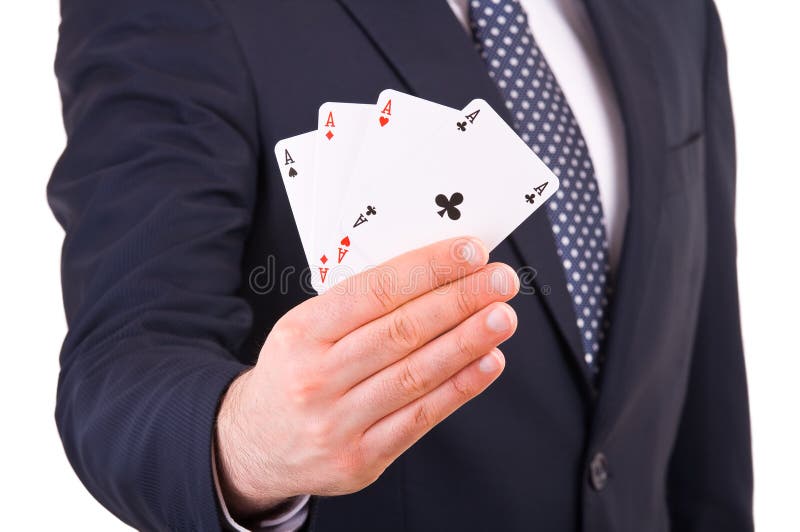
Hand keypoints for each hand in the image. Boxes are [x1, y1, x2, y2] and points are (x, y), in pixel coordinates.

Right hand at [214, 237, 518, 518]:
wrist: (256, 445)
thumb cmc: (293, 373)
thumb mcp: (304, 330)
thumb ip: (357, 307)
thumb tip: (432, 275)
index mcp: (301, 333)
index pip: (374, 291)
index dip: (427, 269)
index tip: (469, 251)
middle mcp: (316, 377)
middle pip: (402, 331)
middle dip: (459, 300)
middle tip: (500, 280)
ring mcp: (338, 422)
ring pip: (416, 374)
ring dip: (468, 342)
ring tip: (502, 316)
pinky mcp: (361, 459)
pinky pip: (420, 418)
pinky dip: (460, 388)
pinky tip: (489, 362)